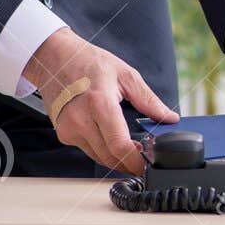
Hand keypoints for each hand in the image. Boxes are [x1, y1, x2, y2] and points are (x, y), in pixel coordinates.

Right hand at [24, 27, 177, 175]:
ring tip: (131, 150)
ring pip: (98, 157)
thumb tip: (169, 117)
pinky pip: (88, 149)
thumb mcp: (125, 74)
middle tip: (144, 159)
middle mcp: (80, 119)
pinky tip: (111, 139)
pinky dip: (102, 149)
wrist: (55, 59)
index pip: (119, 145)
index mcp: (99, 102)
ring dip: (116, 159)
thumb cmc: (89, 62)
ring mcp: (69, 129)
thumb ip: (148, 100)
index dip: (135, 161)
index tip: (147, 165)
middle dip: (129, 163)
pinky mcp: (63, 133)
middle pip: (109, 157)